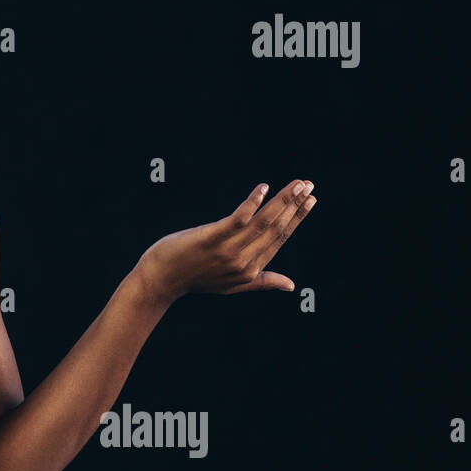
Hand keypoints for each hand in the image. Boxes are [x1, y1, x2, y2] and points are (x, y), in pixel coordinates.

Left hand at [135, 180, 316, 302]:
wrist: (160, 279)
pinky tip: (263, 188)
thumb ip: (262, 281)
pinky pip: (237, 219)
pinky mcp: (211, 239)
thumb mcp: (233, 285)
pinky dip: (252, 203)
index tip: (309, 200)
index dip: (296, 218)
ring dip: (282, 201)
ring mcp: (228, 250)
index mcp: (251, 270)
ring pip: (262, 222)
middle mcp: (244, 261)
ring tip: (296, 184)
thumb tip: (292, 286)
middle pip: (276, 228)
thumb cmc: (195, 279)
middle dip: (294, 205)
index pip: (280, 238)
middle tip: (308, 185)